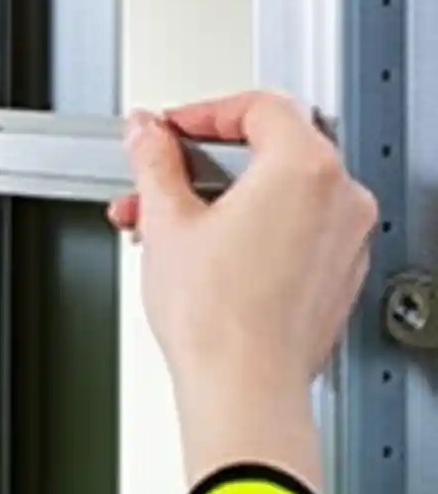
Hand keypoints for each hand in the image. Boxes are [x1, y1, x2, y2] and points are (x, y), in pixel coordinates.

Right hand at [108, 92, 377, 492]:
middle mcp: (341, 197)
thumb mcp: (166, 218)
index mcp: (306, 168)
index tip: (168, 129)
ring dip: (217, 199)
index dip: (203, 112)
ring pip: (277, 193)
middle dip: (199, 165)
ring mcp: (346, 238)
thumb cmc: (217, 318)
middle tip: (155, 179)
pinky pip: (293, 229)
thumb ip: (154, 160)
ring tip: (163, 226)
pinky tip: (199, 252)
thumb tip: (147, 132)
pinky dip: (248, 228)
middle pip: (268, 150)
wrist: (243, 388)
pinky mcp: (338, 274)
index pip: (259, 106)